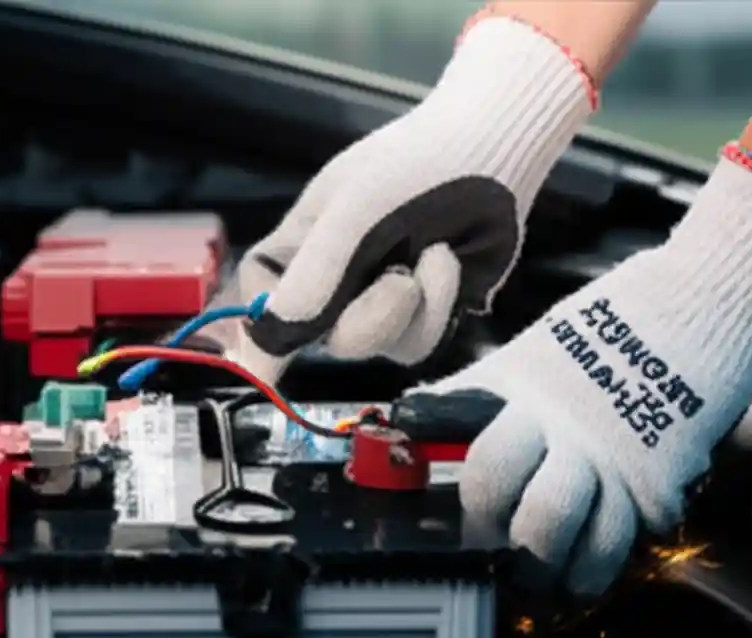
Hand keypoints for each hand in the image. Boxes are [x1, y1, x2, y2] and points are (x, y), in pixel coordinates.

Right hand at [235, 17, 594, 384]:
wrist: (490, 153)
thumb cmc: (413, 165)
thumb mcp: (354, 211)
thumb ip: (313, 273)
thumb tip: (271, 338)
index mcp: (298, 250)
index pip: (261, 305)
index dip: (261, 338)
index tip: (265, 370)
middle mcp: (332, 282)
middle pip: (324, 339)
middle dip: (368, 318)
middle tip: (399, 281)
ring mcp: (376, 301)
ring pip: (374, 346)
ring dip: (410, 308)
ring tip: (432, 253)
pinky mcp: (421, 315)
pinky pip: (416, 342)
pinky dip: (437, 304)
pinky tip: (445, 261)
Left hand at [413, 157, 751, 595]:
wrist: (706, 299)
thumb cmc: (620, 320)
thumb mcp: (540, 347)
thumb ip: (487, 389)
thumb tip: (421, 414)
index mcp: (517, 382)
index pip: (450, 429)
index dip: (434, 472)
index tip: (435, 500)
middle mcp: (553, 418)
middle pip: (489, 488)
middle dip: (483, 523)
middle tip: (497, 540)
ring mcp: (604, 449)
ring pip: (550, 529)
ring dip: (541, 562)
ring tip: (542, 571)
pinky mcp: (655, 475)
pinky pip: (618, 542)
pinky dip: (600, 563)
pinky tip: (592, 560)